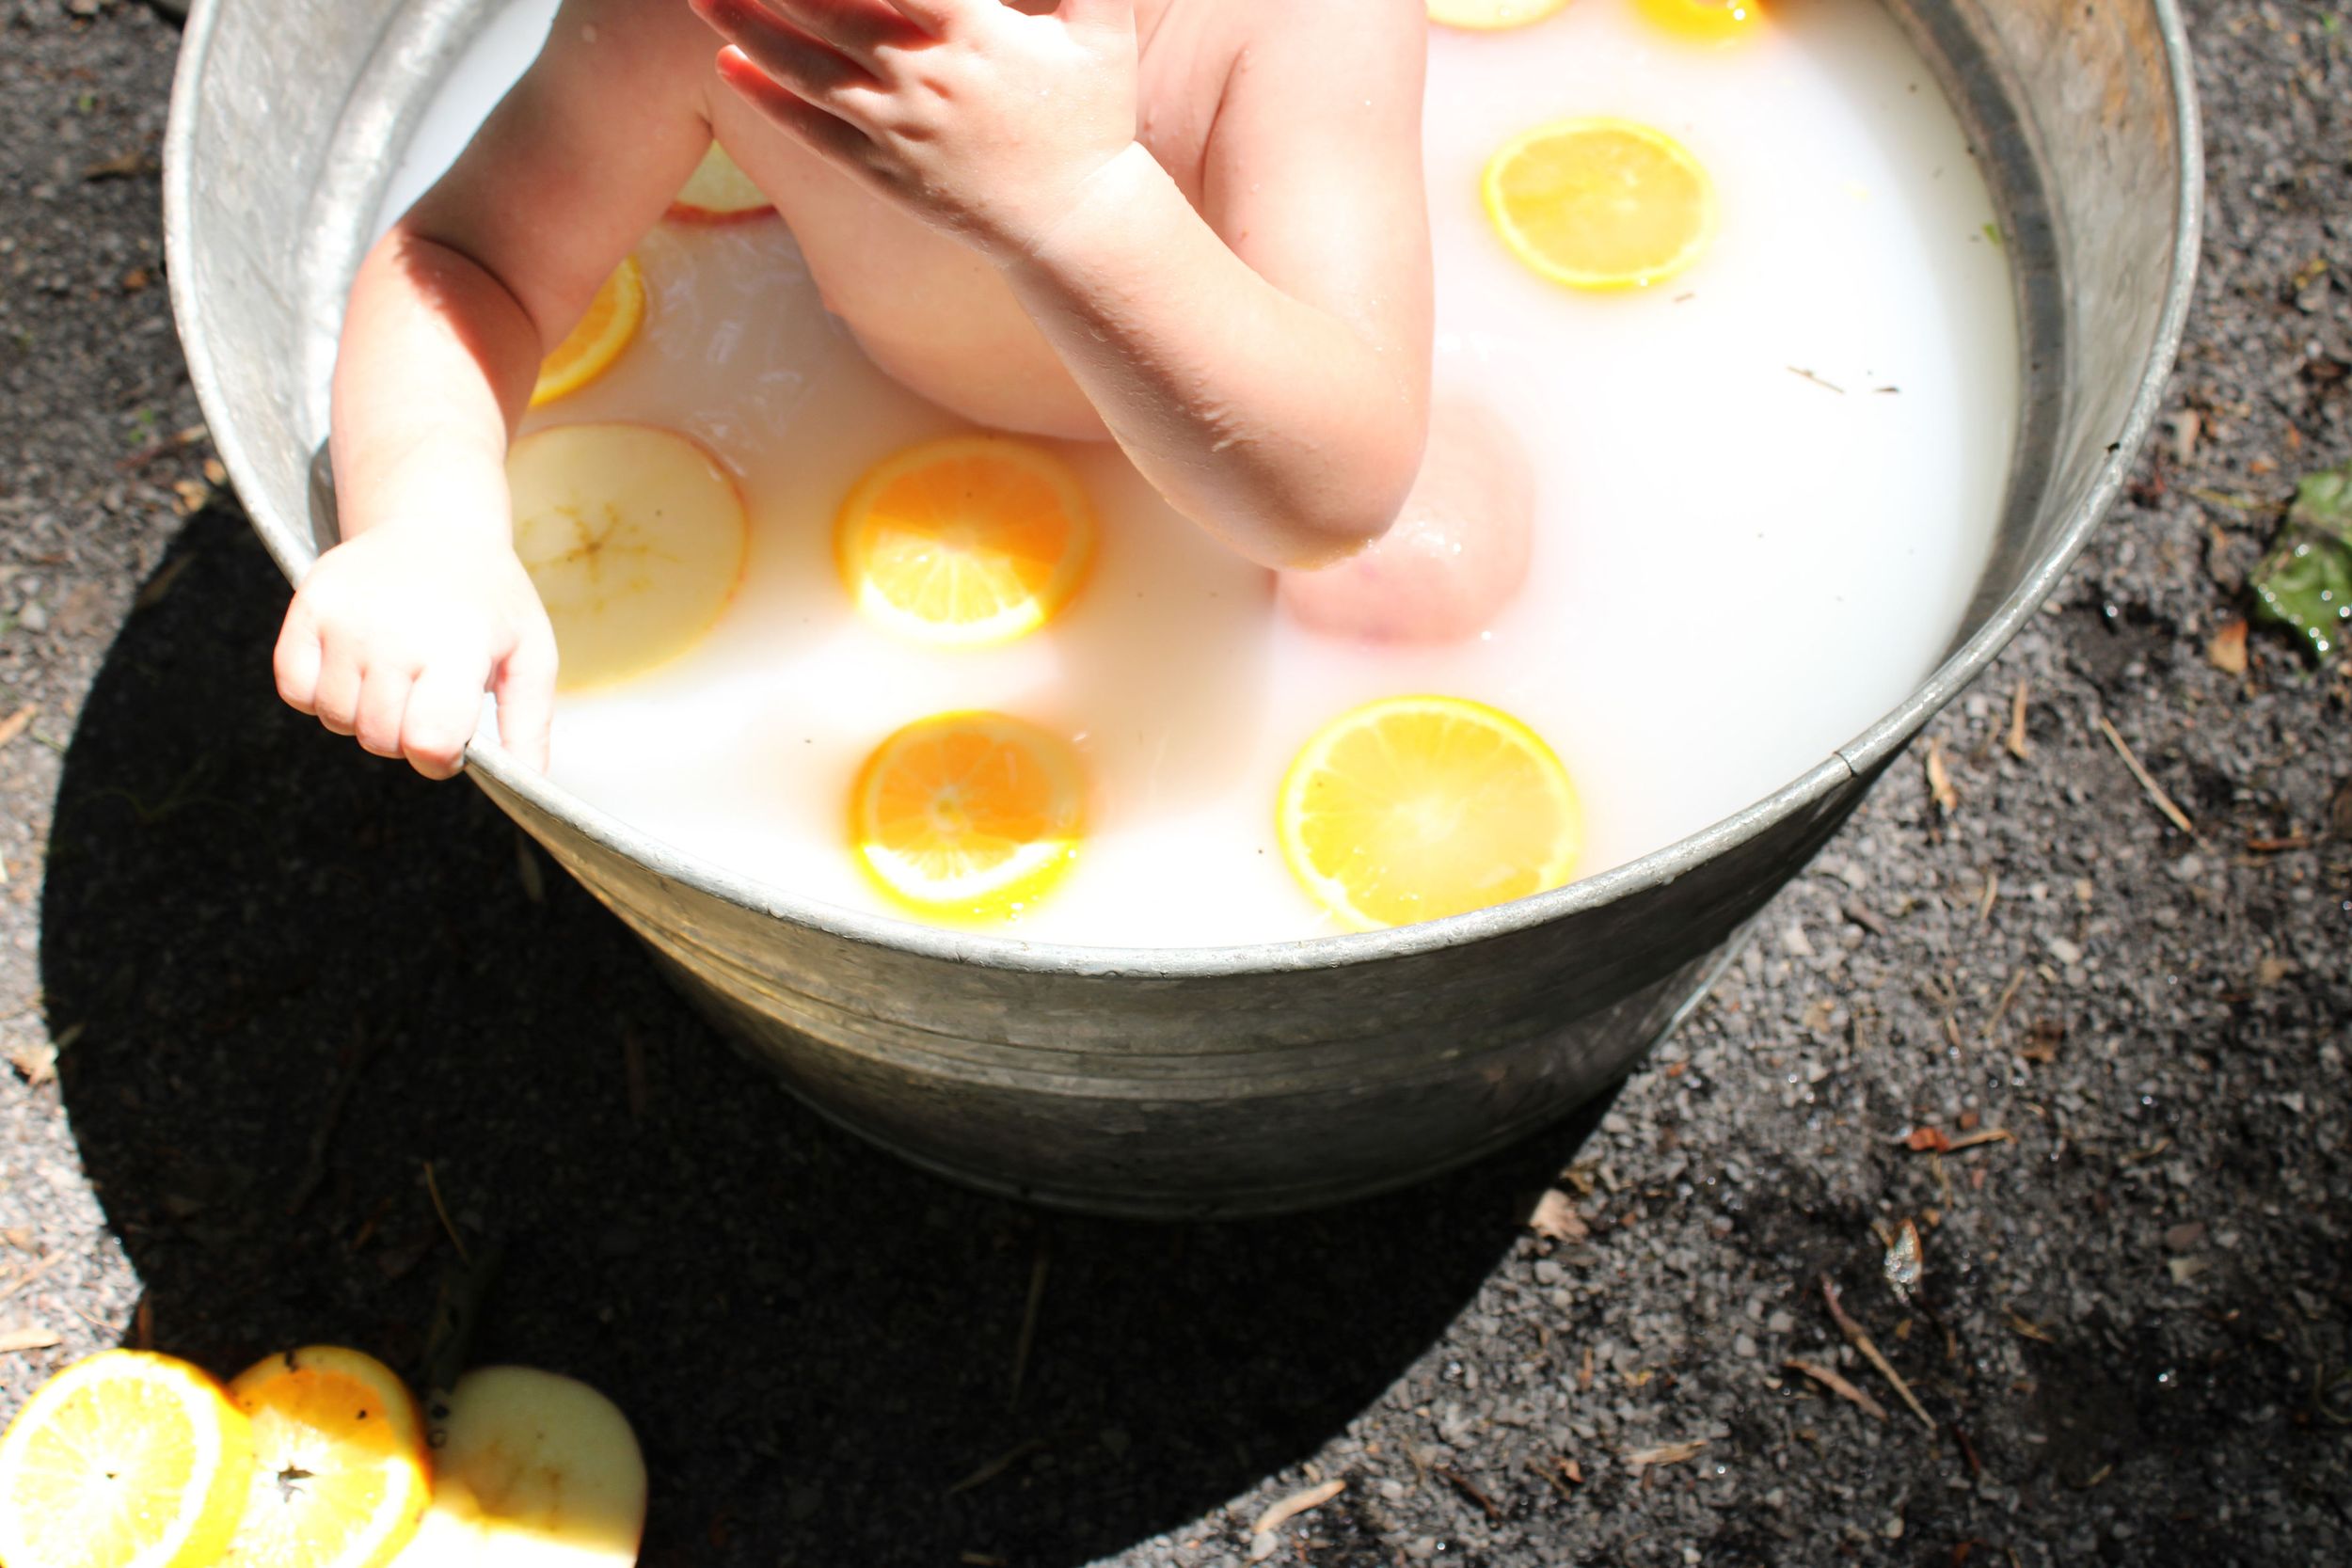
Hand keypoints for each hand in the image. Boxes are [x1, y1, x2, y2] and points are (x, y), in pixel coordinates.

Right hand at [274, 525, 557, 778]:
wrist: (436, 525)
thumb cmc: (489, 599)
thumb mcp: (530, 652)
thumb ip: (530, 722)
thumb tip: (529, 781)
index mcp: (456, 645)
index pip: (426, 741)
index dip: (438, 760)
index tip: (451, 741)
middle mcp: (395, 632)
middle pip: (380, 739)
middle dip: (406, 738)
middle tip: (427, 700)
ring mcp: (346, 618)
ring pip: (336, 719)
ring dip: (364, 717)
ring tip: (396, 678)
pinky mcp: (309, 607)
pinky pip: (296, 691)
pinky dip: (319, 696)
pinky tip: (355, 670)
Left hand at [695, 0, 1139, 259]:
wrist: (1074, 225)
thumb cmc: (1092, 118)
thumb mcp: (1103, 30)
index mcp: (974, 33)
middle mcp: (926, 79)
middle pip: (831, 10)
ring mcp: (900, 129)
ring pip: (808, 70)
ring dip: (748, 29)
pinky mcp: (885, 173)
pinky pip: (814, 132)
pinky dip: (767, 101)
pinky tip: (728, 67)